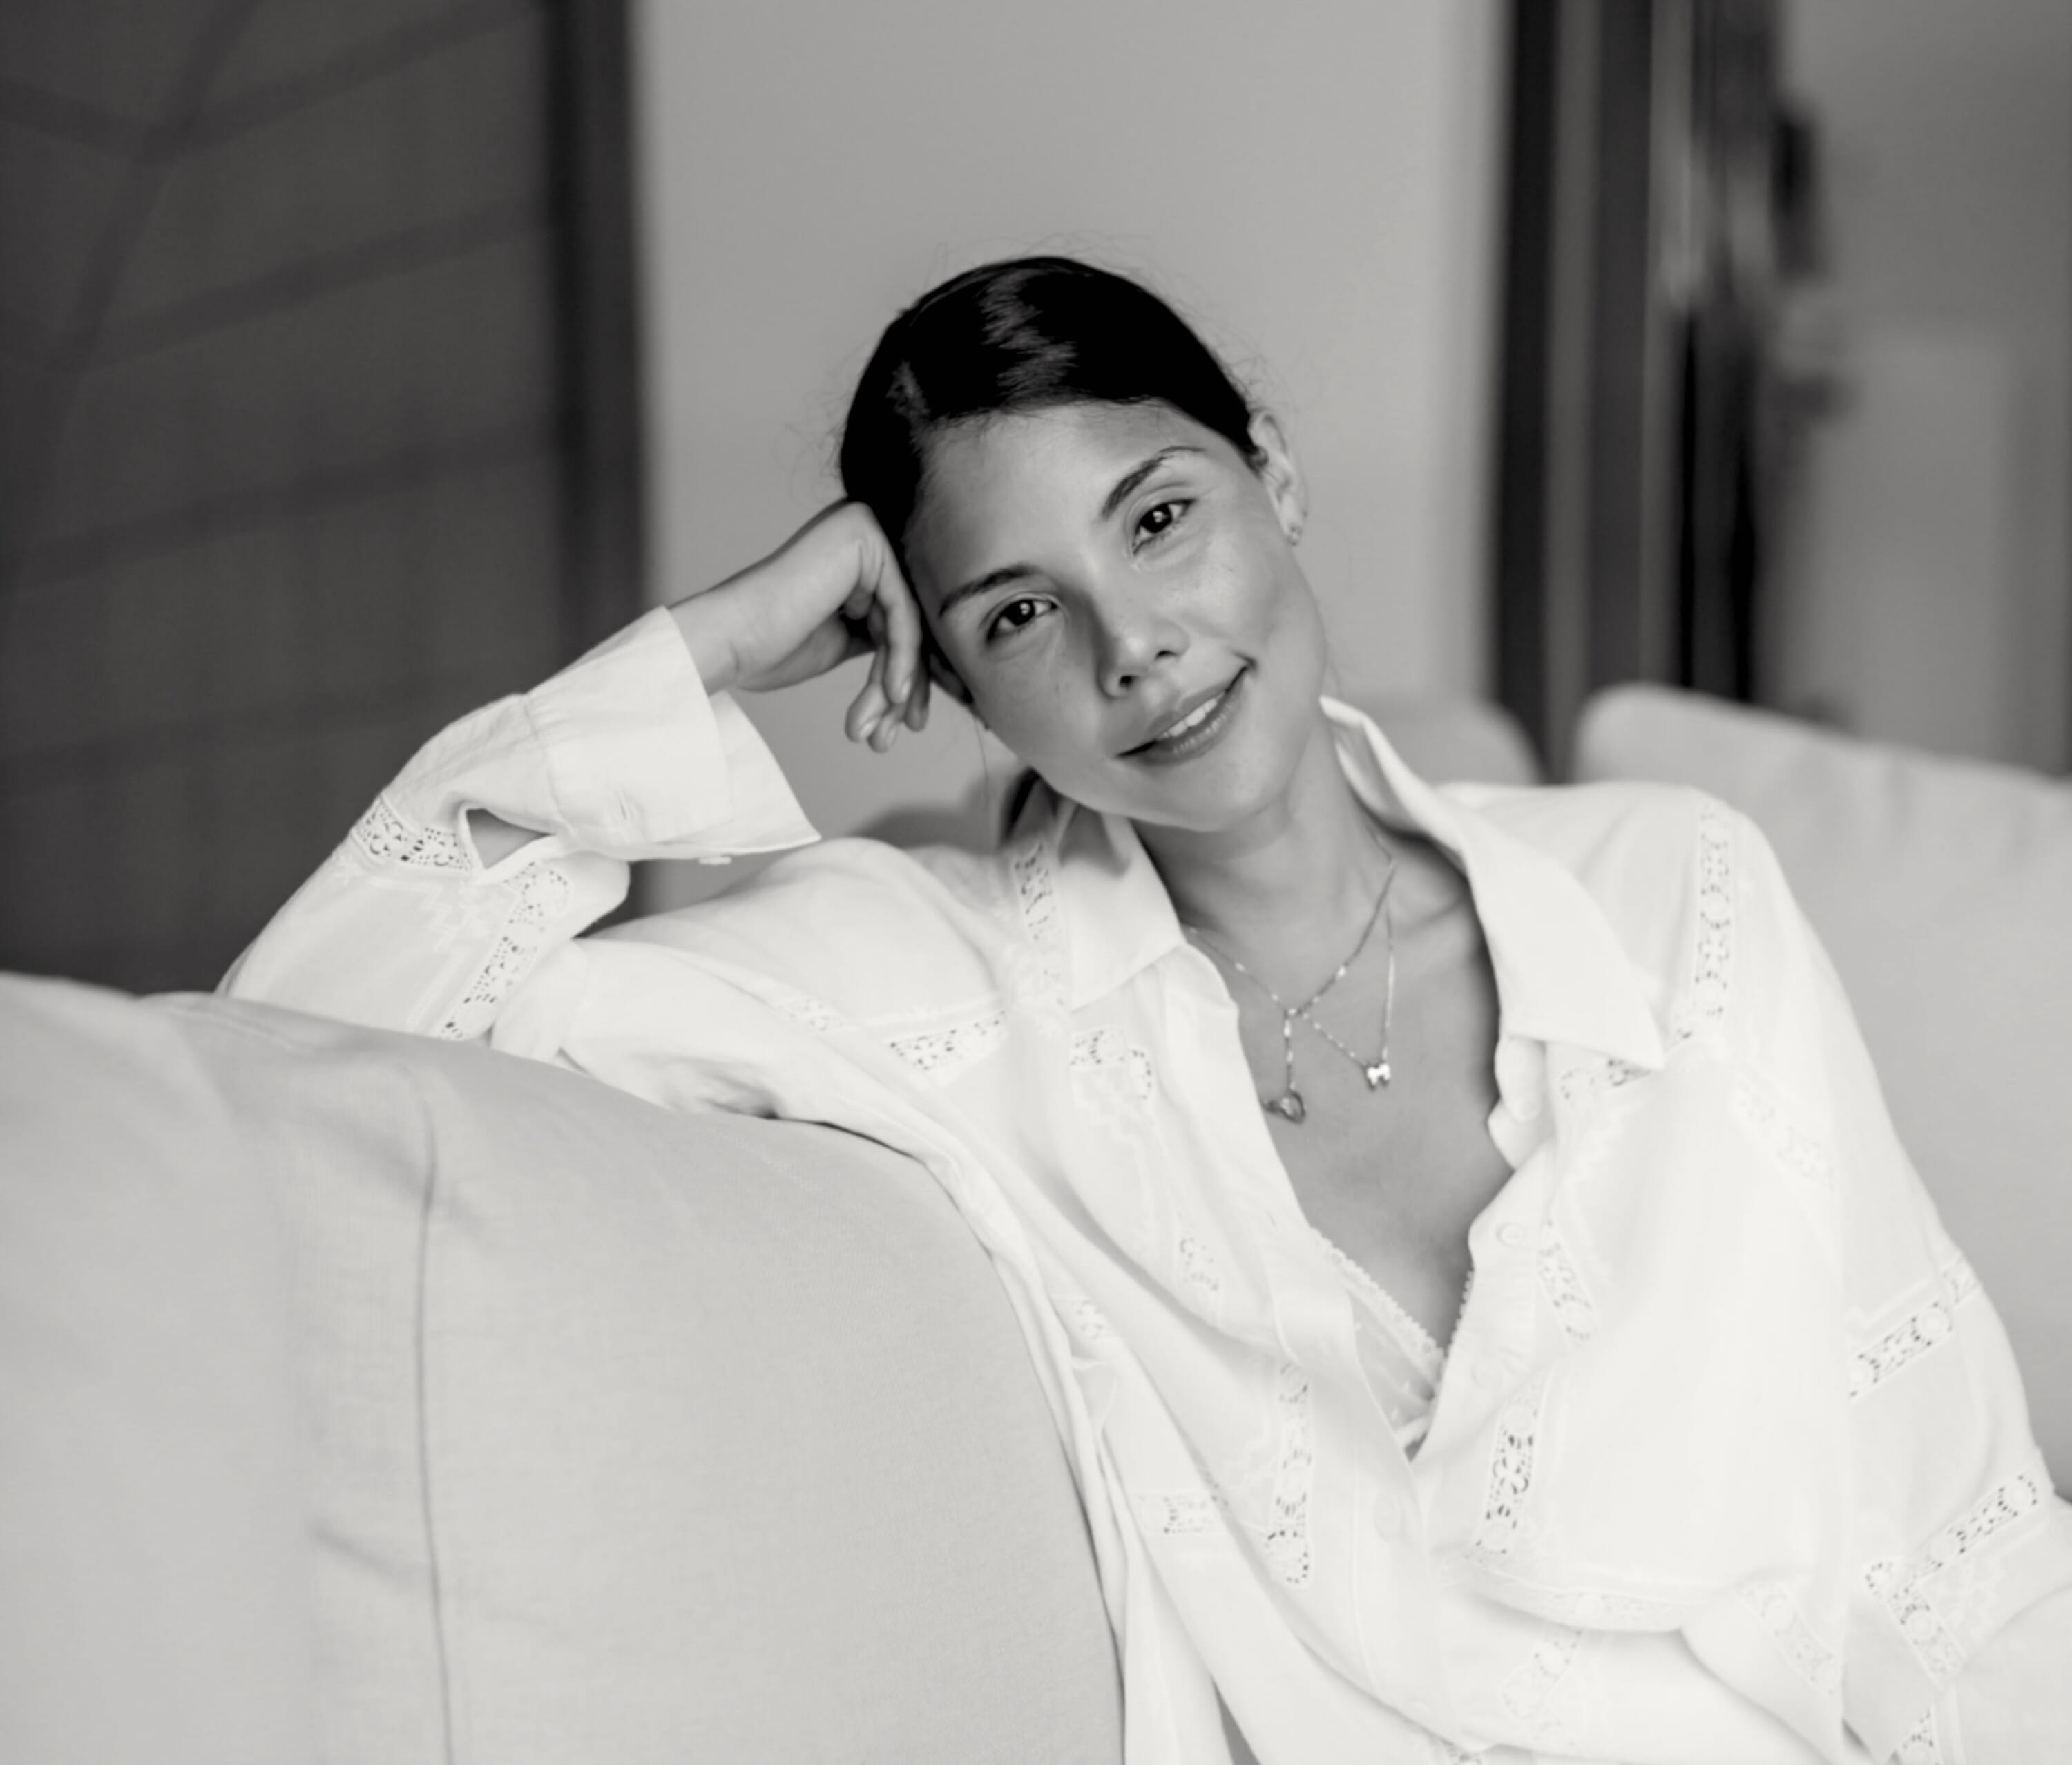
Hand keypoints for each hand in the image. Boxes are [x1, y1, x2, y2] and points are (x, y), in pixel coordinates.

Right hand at [669, 502, 930, 750]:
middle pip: (907, 621)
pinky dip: (902, 658)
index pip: (901, 619)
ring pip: (907, 622)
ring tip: (878, 730)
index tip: (909, 725)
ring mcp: (864, 528)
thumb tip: (931, 661)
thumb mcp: (842, 640)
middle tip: (891, 736)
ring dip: (897, 684)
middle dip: (904, 687)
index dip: (910, 676)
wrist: (728, 640)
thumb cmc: (768, 646)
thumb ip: (881, 635)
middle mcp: (862, 531)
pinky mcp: (864, 537)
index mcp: (854, 553)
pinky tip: (893, 695)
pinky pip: (902, 611)